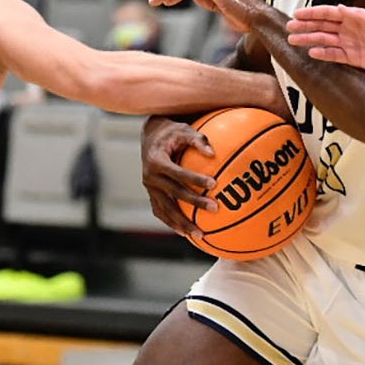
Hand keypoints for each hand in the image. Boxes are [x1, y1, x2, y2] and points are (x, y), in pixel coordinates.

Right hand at [141, 118, 216, 239]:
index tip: (213, 184)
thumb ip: (198, 139)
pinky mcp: (151, 195)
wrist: (150, 138)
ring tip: (200, 234)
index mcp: (156, 160)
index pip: (177, 173)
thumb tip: (213, 153)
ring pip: (166, 209)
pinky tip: (185, 233)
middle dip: (194, 202)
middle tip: (214, 208)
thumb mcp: (183, 129)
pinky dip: (171, 223)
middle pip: (174, 194)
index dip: (194, 179)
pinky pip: (160, 212)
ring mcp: (149, 189)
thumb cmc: (171, 133)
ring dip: (182, 223)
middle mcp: (149, 177)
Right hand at [286, 4, 364, 75]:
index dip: (312, 13)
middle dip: (306, 26)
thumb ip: (357, 14)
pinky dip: (323, 53)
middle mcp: (349, 29)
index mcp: (353, 17)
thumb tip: (340, 7)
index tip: (297, 13)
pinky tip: (311, 52)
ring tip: (293, 39)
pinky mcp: (353, 58)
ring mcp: (349, 44)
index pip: (328, 14)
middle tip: (289, 27)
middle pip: (322, 27)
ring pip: (324, 40)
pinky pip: (334, 55)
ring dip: (309, 39)